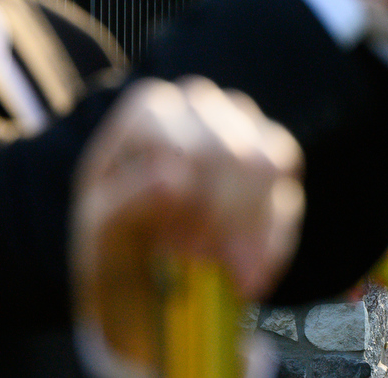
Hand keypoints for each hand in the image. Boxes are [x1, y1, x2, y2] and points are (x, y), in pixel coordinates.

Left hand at [70, 77, 303, 367]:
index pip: (190, 145)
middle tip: (203, 267)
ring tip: (224, 275)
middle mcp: (200, 105)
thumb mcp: (98, 231)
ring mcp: (243, 126)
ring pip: (273, 162)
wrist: (136, 272)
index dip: (195, 202)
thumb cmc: (112, 241)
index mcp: (149, 111)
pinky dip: (273, 244)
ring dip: (252, 229)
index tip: (182, 252)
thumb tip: (174, 178)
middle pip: (237, 152)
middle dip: (226, 220)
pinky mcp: (272, 163)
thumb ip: (127, 203)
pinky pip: (289, 196)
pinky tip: (248, 281)